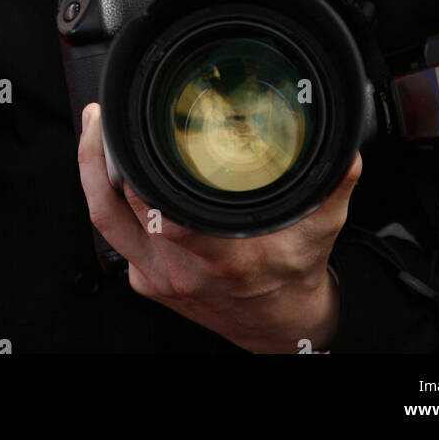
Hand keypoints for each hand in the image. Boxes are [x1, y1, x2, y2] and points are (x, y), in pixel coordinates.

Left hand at [77, 102, 361, 354]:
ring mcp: (159, 276)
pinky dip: (106, 195)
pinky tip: (108, 165)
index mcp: (225, 256)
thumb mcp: (323, 225)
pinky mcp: (145, 280)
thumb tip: (345, 145)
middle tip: (105, 114)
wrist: (278, 326)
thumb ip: (333, 181)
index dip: (147, 184)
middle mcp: (184, 269)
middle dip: (107, 159)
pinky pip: (112, 234)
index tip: (136, 138)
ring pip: (107, 221)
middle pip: (125, 210)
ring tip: (94, 126)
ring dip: (93, 172)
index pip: (172, 221)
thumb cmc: (294, 274)